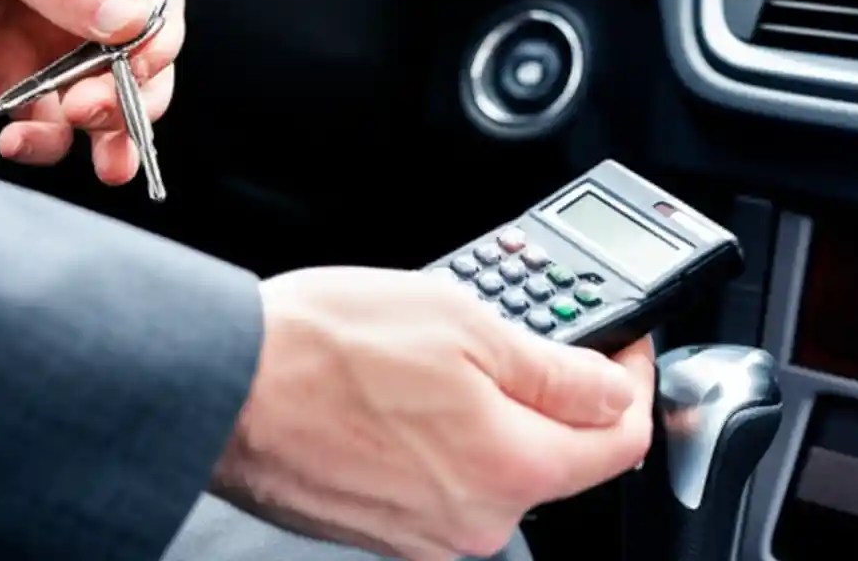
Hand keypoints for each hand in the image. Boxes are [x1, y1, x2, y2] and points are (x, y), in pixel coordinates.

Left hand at [0, 0, 183, 182]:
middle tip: (102, 116)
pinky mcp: (2, 76)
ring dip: (103, 130)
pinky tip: (19, 142)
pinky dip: (44, 141)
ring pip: (99, 92)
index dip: (157, 31)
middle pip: (136, 49)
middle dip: (133, 91)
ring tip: (94, 155)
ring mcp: (35, 32)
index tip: (140, 67)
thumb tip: (131, 22)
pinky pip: (46, 120)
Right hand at [214, 268, 653, 560]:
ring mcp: (425, 534)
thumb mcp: (463, 324)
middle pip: (556, 456)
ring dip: (490, 413)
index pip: (622, 439)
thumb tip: (609, 388)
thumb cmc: (325, 351)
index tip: (619, 345)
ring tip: (440, 356)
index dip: (632, 379)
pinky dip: (442, 440)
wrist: (226, 387)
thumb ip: (556, 370)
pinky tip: (402, 394)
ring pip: (493, 467)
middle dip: (551, 393)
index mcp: (513, 470)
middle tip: (515, 333)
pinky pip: (441, 482)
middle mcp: (477, 522)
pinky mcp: (381, 529)